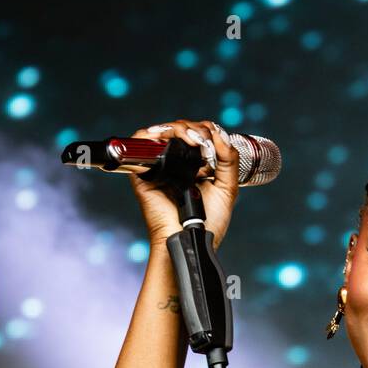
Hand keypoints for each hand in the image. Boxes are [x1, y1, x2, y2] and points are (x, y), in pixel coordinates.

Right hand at [128, 118, 240, 249]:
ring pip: (163, 131)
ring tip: (192, 140)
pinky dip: (150, 135)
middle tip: (203, 141)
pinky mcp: (143, 173)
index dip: (206, 129)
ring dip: (177, 128)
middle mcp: (177, 162)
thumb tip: (220, 134)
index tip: (215, 139)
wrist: (191, 239)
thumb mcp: (228, 189)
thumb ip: (229, 161)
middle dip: (194, 128)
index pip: (198, 133)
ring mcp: (160, 166)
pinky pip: (139, 145)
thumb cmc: (208, 222)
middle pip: (181, 128)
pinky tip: (167, 138)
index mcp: (196, 164)